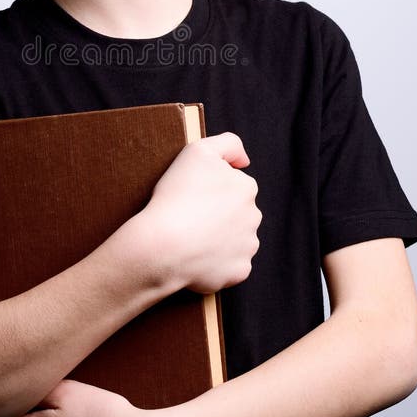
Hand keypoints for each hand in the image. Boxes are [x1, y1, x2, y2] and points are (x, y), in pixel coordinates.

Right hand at [142, 132, 260, 292]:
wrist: (163, 245)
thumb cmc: (176, 196)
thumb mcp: (197, 151)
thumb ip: (228, 144)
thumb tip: (245, 161)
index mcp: (246, 188)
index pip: (233, 185)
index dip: (211, 188)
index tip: (192, 195)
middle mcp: (253, 217)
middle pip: (236, 212)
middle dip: (218, 214)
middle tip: (190, 216)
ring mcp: (247, 247)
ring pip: (235, 239)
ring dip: (218, 239)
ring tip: (190, 238)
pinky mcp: (238, 272)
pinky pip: (229, 266)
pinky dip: (215, 263)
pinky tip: (195, 257)